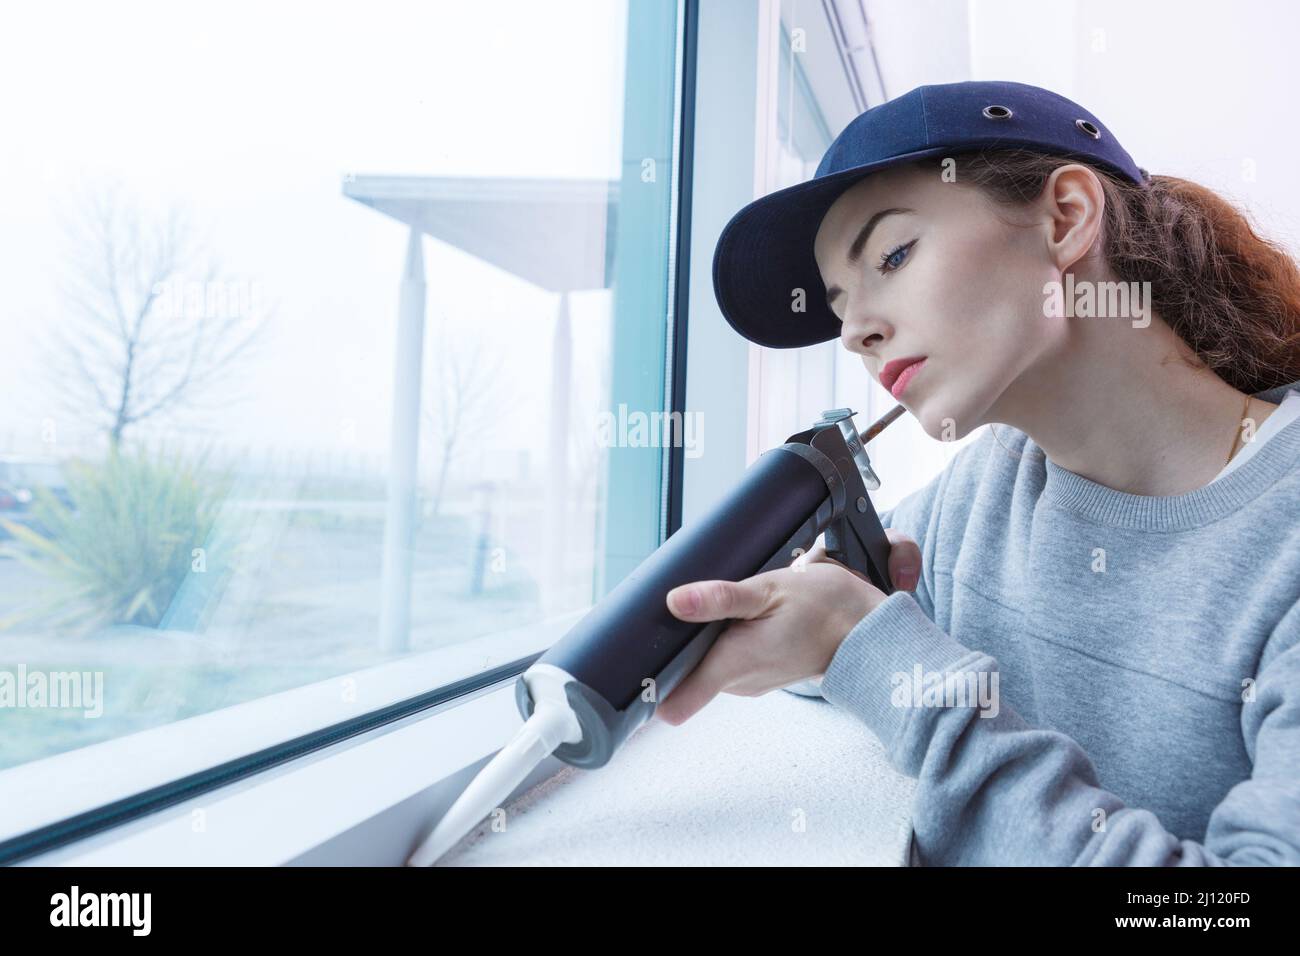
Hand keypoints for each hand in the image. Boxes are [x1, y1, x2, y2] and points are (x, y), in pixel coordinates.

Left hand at [655, 529, 921, 726]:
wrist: (865, 630)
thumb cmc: (824, 607)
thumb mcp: (770, 589)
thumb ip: (720, 597)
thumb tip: (674, 601)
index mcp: (735, 662)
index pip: (676, 699)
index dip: (645, 691)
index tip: (622, 683)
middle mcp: (737, 681)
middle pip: (681, 672)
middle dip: (669, 647)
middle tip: (668, 613)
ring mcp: (746, 683)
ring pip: (700, 666)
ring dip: (695, 643)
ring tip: (703, 612)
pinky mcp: (754, 677)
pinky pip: (720, 664)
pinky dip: (715, 645)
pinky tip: (725, 621)